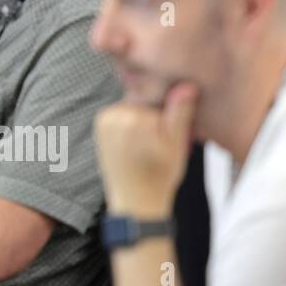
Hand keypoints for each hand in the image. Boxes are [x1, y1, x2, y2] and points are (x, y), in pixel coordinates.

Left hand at [94, 82, 198, 217]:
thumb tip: (185, 85)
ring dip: (144, 119)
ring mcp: (104, 119)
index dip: (172, 111)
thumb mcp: (178, 145)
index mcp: (134, 117)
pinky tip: (139, 143)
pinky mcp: (100, 125)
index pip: (160, 95)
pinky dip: (133, 123)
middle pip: (145, 100)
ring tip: (151, 145)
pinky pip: (123, 114)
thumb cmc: (160, 175)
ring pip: (134, 107)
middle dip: (157, 115)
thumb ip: (179, 113)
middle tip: (164, 141)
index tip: (177, 132)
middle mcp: (114, 115)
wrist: (136, 201)